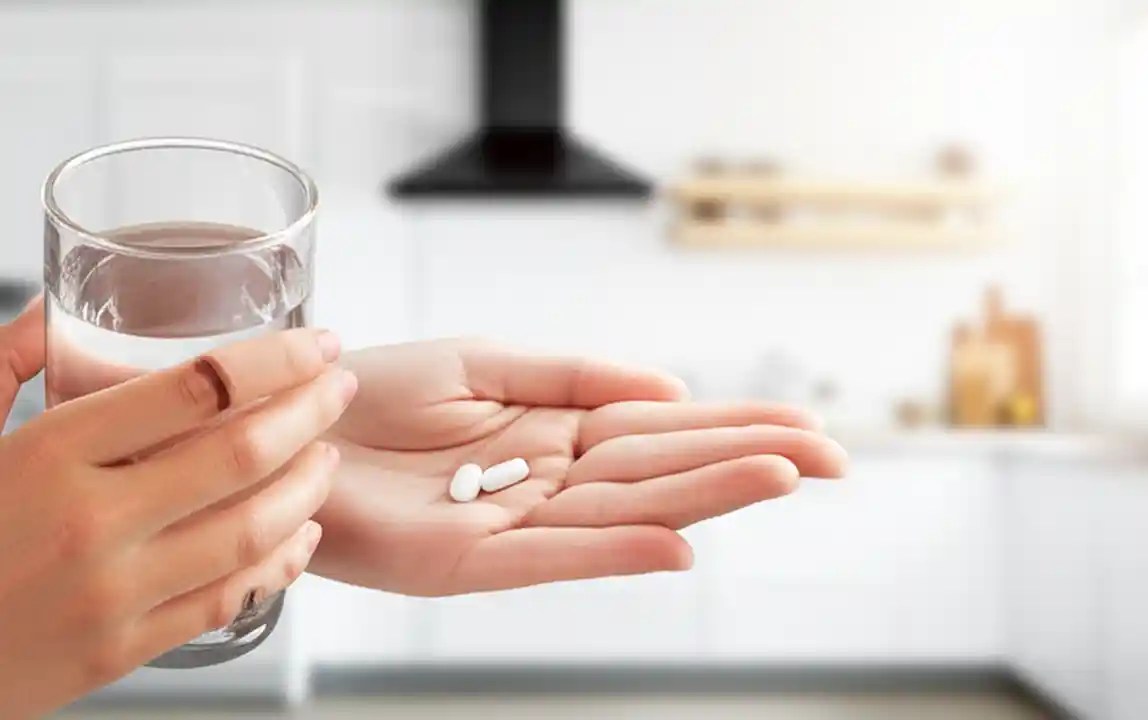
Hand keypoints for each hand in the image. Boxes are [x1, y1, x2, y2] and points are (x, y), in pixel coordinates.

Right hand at [0, 308, 354, 718]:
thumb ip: (2, 368)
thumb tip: (49, 311)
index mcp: (52, 452)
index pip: (198, 389)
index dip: (277, 360)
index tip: (320, 345)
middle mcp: (91, 521)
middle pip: (242, 454)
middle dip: (311, 413)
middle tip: (340, 389)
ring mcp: (113, 592)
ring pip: (252, 530)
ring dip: (308, 487)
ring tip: (328, 457)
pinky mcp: (122, 651)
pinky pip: (228, 599)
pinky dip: (281, 563)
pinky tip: (302, 534)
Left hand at [312, 339, 846, 595]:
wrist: (290, 421)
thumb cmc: (377, 393)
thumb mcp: (488, 362)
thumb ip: (579, 376)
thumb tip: (672, 388)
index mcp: (560, 427)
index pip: (667, 428)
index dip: (738, 427)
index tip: (808, 427)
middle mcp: (552, 477)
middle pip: (665, 469)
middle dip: (748, 460)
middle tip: (831, 458)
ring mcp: (516, 521)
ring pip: (626, 508)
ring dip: (704, 495)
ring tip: (779, 479)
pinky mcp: (468, 560)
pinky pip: (553, 555)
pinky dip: (615, 550)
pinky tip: (675, 543)